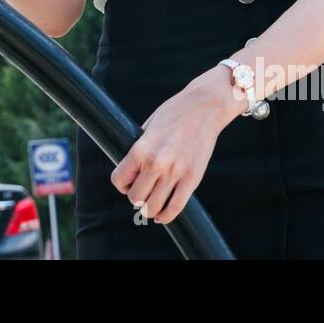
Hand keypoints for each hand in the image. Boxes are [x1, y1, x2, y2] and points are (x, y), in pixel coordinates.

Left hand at [111, 84, 230, 224]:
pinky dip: (166, 216)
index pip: (119, 180)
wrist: (204, 107)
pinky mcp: (192, 178)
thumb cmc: (174, 113)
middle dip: (136, 197)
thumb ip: (140, 147)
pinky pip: (176, 207)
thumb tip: (133, 167)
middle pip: (135, 198)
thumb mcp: (149, 126)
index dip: (122, 185)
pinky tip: (162, 216)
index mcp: (140, 149)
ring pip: (153, 206)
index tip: (127, 184)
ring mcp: (175, 172)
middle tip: (142, 192)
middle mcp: (156, 163)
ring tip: (151, 204)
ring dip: (149, 209)